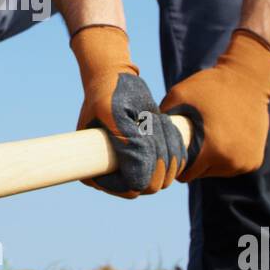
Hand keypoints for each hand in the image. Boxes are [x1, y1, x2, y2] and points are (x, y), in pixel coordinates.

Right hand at [70, 25, 186, 196]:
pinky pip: (173, 165)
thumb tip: (142, 185)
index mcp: (95, 175)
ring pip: (166, 175)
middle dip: (157, 153)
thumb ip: (128, 146)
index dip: (145, 167)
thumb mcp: (114, 113)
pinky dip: (174, 143)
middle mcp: (113, 177)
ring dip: (166, 145)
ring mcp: (131, 170)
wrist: (116, 79)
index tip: (141, 134)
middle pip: (152, 184)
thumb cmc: (110, 94)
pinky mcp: (147, 160)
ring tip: (152, 120)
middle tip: (149, 123)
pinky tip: (160, 123)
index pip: (131, 189)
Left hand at [159, 28, 269, 180]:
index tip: (174, 150)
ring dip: (210, 160)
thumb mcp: (177, 96)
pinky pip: (232, 166)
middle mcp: (231, 161)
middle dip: (193, 161)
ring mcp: (245, 162)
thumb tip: (139, 134)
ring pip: (216, 171)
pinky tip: (225, 137)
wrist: (248, 79)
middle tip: (192, 140)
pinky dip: (226, 156)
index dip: (177, 163)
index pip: (185, 174)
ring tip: (209, 136)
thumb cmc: (209, 86)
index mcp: (212, 150)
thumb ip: (160, 118)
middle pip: (200, 174)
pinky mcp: (255, 160)